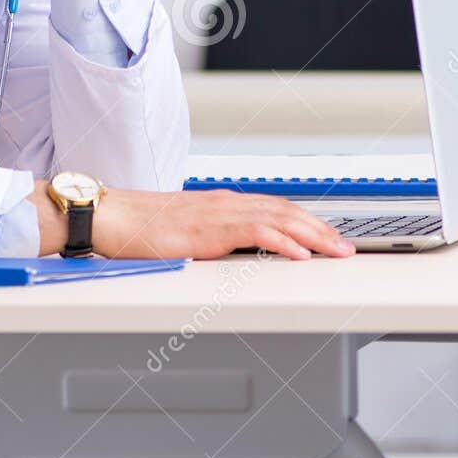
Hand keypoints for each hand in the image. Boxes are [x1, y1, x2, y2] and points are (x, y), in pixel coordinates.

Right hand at [31, 183, 354, 260]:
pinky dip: (283, 242)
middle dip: (321, 229)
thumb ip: (212, 239)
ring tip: (337, 250)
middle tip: (347, 247)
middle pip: (286, 211)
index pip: (275, 209)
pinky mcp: (210, 228)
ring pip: (279, 218)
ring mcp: (219, 213)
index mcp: (221, 204)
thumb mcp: (185, 232)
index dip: (307, 223)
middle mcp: (226, 203)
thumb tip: (232, 253)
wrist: (111, 217)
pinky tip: (301, 254)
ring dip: (313, 235)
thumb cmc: (138, 227)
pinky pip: (256, 233)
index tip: (329, 238)